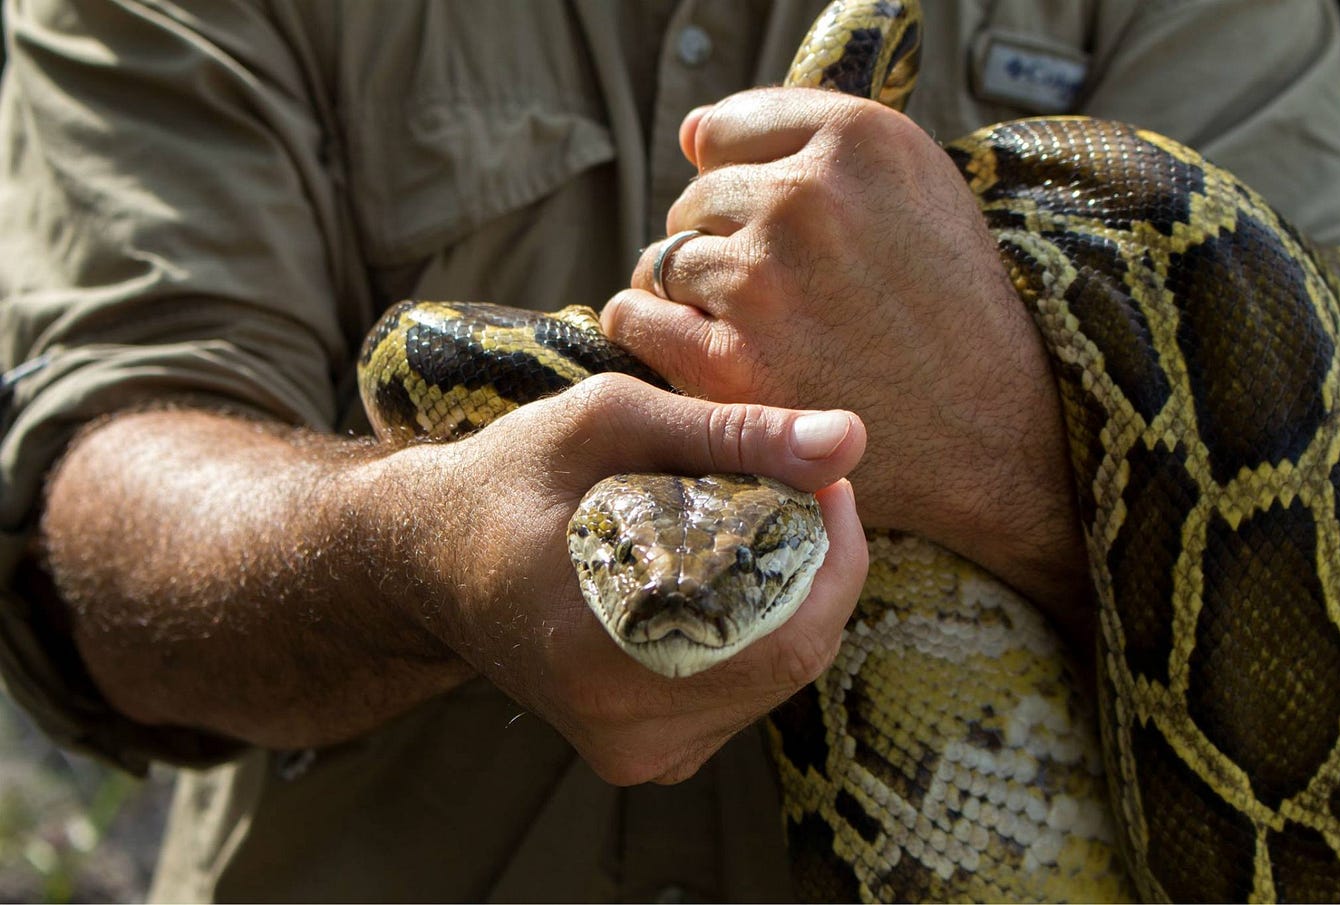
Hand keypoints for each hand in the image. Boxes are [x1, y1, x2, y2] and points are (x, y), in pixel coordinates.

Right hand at [365, 374, 867, 783]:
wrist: (426, 556)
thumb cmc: (505, 478)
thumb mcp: (605, 423)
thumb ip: (727, 431)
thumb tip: (847, 441)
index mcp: (603, 660)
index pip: (788, 635)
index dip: (833, 553)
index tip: (827, 481)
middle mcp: (625, 732)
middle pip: (794, 659)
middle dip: (817, 568)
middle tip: (801, 491)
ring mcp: (635, 753)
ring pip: (776, 678)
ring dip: (789, 597)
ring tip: (754, 526)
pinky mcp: (643, 754)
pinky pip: (742, 693)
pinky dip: (755, 630)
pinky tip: (720, 580)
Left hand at [601, 87, 1088, 624]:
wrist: (991, 441)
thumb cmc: (954, 316)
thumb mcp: (919, 193)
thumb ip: (817, 147)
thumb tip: (693, 132)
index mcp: (859, 140)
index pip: (727, 129)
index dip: (737, 182)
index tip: (767, 228)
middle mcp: (806, 198)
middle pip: (696, 200)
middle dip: (719, 245)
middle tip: (774, 300)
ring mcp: (762, 280)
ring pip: (664, 259)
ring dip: (686, 295)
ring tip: (747, 334)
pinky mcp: (726, 363)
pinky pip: (635, 317)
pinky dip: (648, 333)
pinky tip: (690, 353)